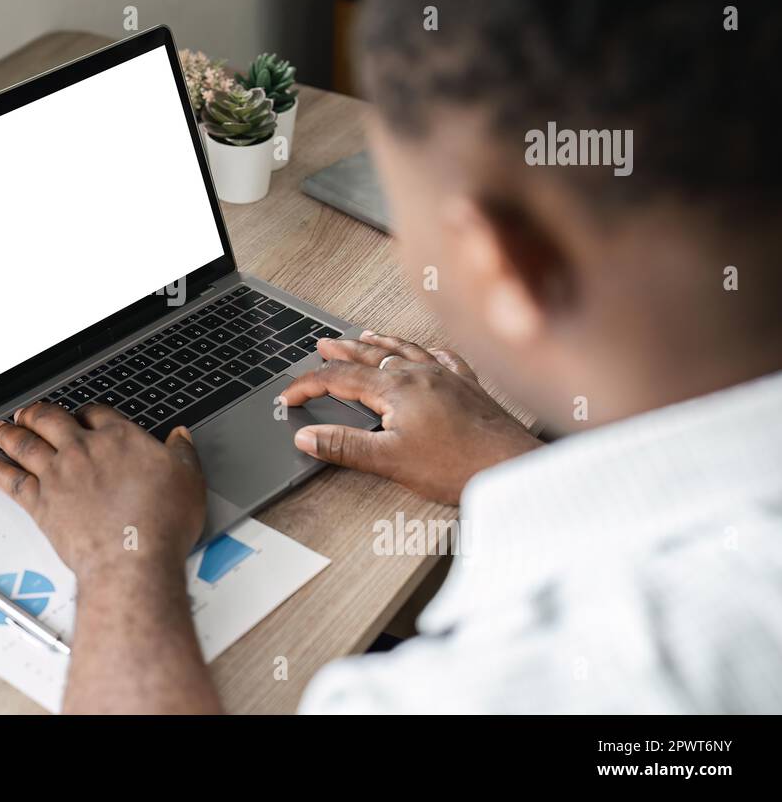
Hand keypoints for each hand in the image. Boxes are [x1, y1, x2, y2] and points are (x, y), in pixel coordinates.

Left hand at [0, 402, 206, 581]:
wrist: (131, 558)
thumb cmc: (160, 524)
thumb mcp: (188, 479)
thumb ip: (182, 454)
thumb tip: (180, 438)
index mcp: (118, 439)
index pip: (96, 414)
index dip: (86, 412)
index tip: (82, 415)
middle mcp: (82, 451)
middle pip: (52, 420)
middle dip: (38, 414)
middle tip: (28, 412)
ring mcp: (58, 475)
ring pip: (25, 444)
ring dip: (9, 434)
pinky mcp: (40, 503)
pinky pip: (12, 482)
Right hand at [281, 331, 540, 504]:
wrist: (513, 467)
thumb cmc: (459, 465)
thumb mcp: (389, 461)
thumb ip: (344, 446)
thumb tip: (307, 436)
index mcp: (397, 389)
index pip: (340, 378)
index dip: (309, 385)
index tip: (289, 397)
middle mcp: (421, 374)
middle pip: (372, 355)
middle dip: (342, 350)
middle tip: (322, 344)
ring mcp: (447, 377)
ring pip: (405, 351)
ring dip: (380, 342)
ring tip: (365, 334)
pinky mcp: (470, 387)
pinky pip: (443, 358)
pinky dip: (427, 352)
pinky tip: (428, 352)